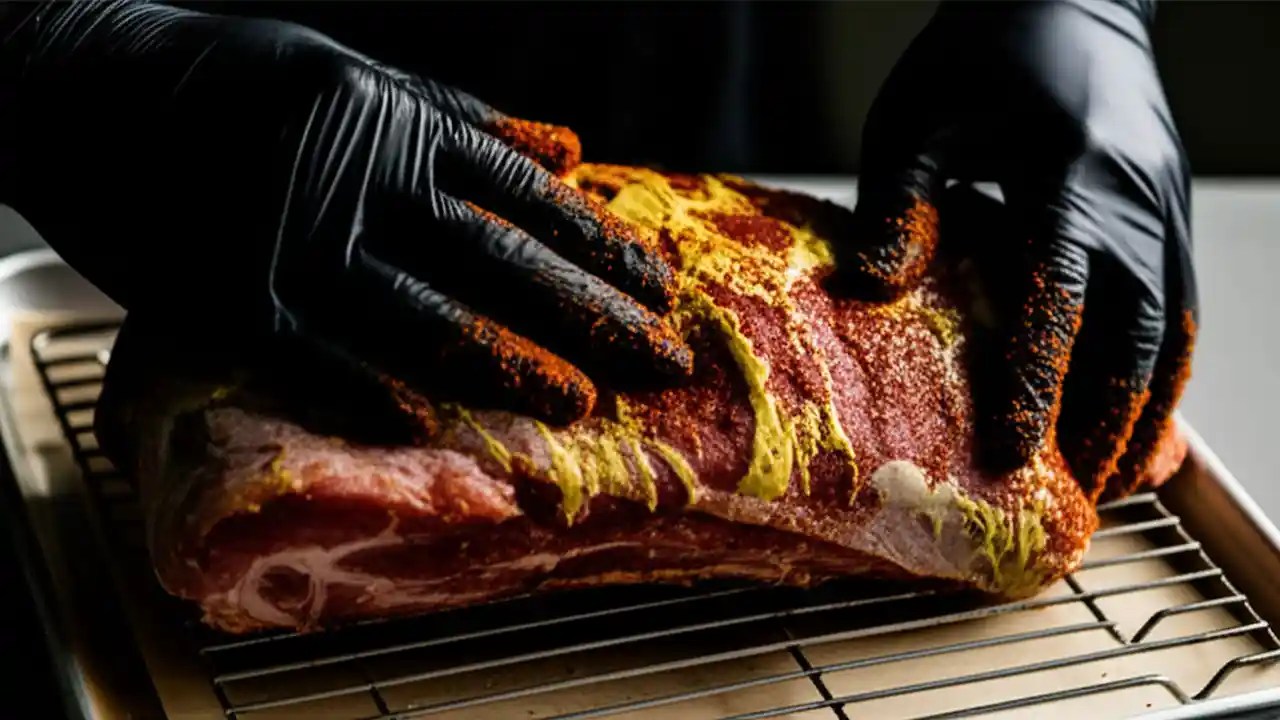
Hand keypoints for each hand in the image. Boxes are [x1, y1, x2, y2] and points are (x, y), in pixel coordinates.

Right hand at [1, 1, 691, 427]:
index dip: (598, 247)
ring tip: (578, 404)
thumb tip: (570, 154)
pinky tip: (431, 424)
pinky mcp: (226, 294)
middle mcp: (359, 178)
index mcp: (398, 126)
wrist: (83, 81)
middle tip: (660, 363)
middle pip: (496, 259)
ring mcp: (294, 238)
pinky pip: (313, 352)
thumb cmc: (229, 82)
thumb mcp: (355, 75)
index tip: (658, 291)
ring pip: (420, 311)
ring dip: (505, 363)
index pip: (524, 197)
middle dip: (587, 315)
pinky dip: (370, 387)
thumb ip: (462, 121)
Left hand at [842, 0, 1194, 498]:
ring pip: (1169, 334)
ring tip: (1105, 483)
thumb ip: (900, 202)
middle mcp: (1135, 203)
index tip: (1010, 450)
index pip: (1060, 296)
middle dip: (1104, 424)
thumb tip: (875, 288)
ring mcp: (1166, 211)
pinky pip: (1176, 311)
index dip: (1037, 379)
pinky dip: (1157, 376)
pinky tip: (1130, 420)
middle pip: (1135, 336)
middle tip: (1067, 499)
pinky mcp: (1170, 216)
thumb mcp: (920, 116)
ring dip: (1140, 414)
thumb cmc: (984, 53)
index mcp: (1070, 175)